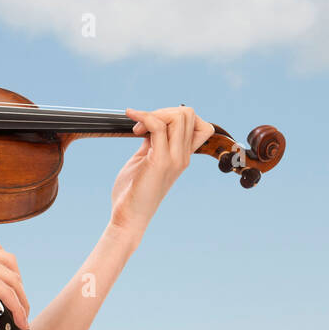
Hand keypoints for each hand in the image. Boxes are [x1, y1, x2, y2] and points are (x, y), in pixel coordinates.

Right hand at [0, 236, 30, 328]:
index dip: (4, 271)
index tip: (7, 291)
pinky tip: (20, 322)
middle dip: (17, 284)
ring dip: (21, 299)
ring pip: (12, 277)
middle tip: (19, 305)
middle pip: (9, 261)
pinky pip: (6, 291)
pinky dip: (17, 307)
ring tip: (23, 319)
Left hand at [109, 105, 215, 241]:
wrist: (128, 218)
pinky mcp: (160, 162)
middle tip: (140, 127)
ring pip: (178, 116)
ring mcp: (174, 159)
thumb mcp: (145, 159)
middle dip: (162, 111)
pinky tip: (131, 118)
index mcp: (182, 156)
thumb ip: (152, 141)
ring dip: (154, 113)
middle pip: (188, 114)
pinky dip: (143, 116)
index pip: (200, 124)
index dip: (177, 115)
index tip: (154, 126)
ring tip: (136, 129)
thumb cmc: (133, 192)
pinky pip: (158, 126)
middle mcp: (183, 156)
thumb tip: (150, 121)